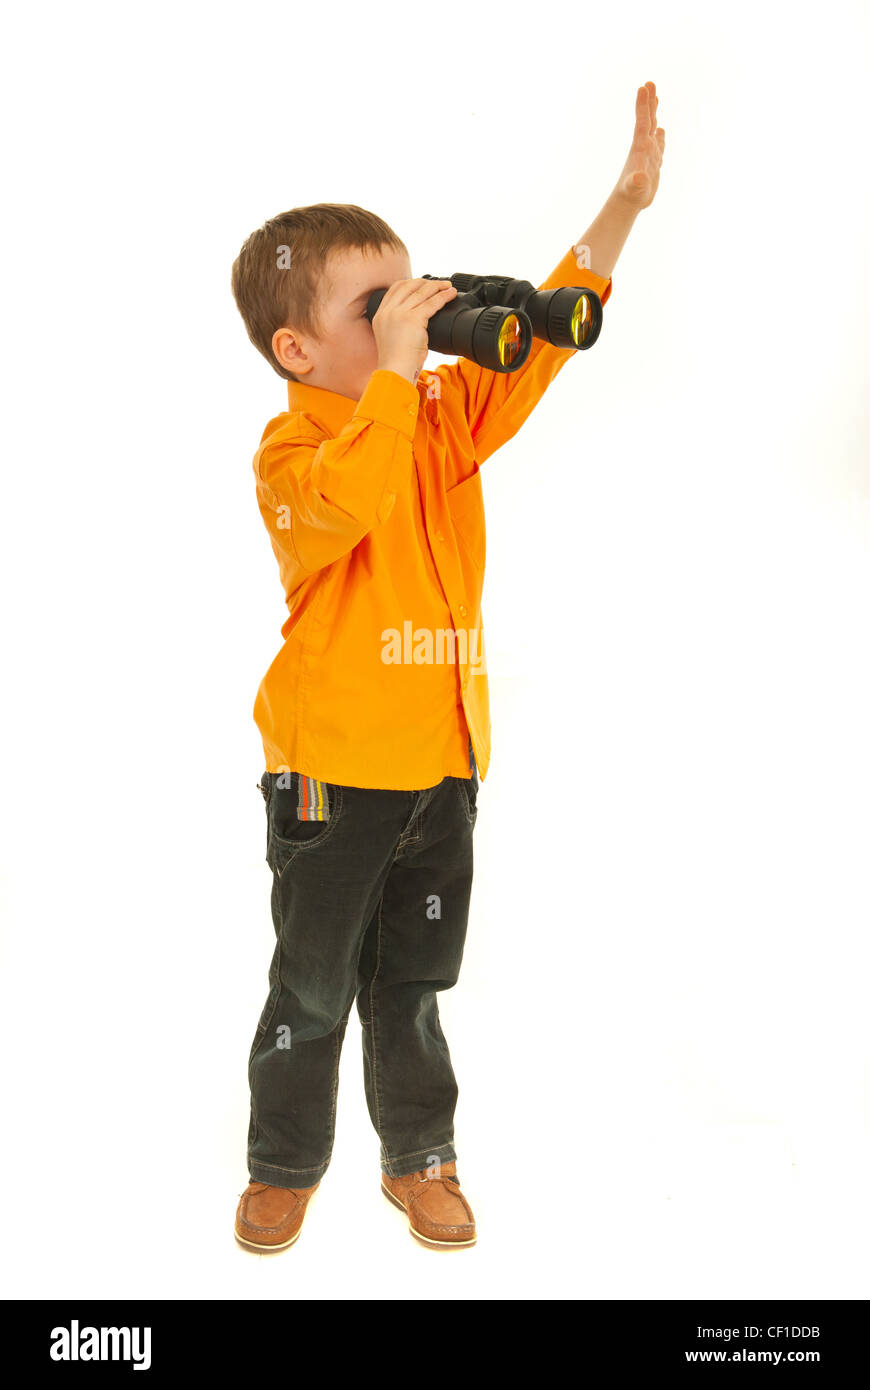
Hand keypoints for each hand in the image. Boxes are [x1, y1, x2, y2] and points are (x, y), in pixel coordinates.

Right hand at [373, 278, 457, 381]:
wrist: (395, 371)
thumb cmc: (397, 362)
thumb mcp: (394, 338)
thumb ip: (401, 325)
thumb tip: (420, 319)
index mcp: (380, 314)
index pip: (395, 289)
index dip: (411, 283)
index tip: (423, 283)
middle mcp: (388, 311)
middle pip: (409, 286)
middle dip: (426, 282)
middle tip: (440, 283)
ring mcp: (399, 313)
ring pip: (421, 292)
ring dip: (438, 287)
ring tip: (448, 286)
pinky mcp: (413, 319)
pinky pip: (432, 303)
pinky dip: (443, 297)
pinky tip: (451, 294)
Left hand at [614, 80, 664, 210]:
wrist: (626, 204)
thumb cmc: (630, 195)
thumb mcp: (634, 188)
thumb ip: (636, 182)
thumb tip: (638, 178)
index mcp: (639, 147)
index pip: (642, 121)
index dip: (643, 104)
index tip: (644, 86)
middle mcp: (643, 147)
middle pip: (647, 119)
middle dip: (649, 101)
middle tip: (650, 82)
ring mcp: (648, 155)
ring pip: (652, 129)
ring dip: (654, 113)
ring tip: (655, 98)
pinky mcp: (652, 164)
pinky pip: (658, 146)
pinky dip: (660, 137)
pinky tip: (660, 131)